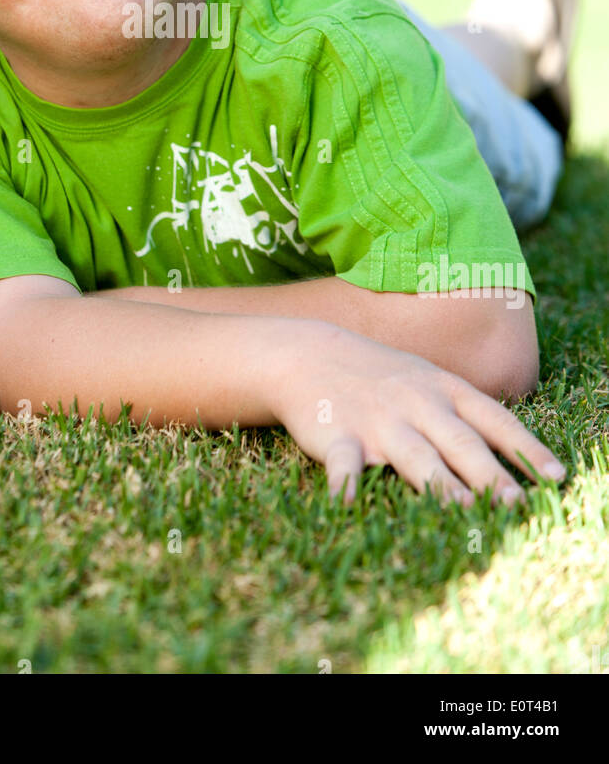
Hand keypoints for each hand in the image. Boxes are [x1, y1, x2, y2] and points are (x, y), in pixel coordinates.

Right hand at [267, 321, 565, 505]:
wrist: (309, 354)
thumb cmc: (380, 376)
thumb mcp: (428, 381)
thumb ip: (465, 415)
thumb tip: (514, 456)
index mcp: (443, 389)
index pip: (494, 420)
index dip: (526, 449)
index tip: (555, 477)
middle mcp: (416, 404)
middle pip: (460, 442)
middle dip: (490, 475)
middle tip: (516, 505)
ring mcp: (378, 420)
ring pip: (414, 455)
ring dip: (440, 484)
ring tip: (464, 509)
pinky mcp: (338, 435)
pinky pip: (344, 462)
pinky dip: (345, 483)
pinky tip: (346, 501)